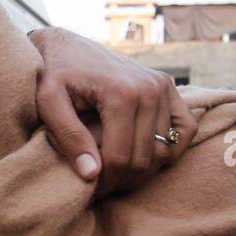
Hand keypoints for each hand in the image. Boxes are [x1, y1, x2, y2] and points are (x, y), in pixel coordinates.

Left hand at [28, 26, 196, 196]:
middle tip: (100, 186)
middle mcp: (150, 89)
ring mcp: (164, 87)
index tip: (89, 189)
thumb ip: (68, 137)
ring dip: (142, 171)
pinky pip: (186, 130)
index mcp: (121, 93)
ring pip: (165, 151)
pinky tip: (145, 156)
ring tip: (116, 174)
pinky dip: (170, 149)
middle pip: (144, 159)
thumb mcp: (49, 103)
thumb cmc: (54, 75)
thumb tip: (91, 174)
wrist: (68, 46)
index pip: (120, 157)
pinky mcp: (170, 88)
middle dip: (121, 180)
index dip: (104, 181)